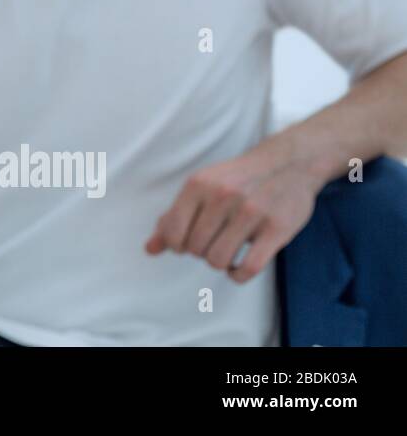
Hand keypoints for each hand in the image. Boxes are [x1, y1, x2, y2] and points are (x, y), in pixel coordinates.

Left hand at [144, 135, 324, 282]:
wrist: (288, 162)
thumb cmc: (237, 179)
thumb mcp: (201, 187)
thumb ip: (174, 217)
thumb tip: (150, 249)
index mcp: (199, 184)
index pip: (172, 231)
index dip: (176, 245)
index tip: (188, 241)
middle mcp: (223, 196)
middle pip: (195, 248)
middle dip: (200, 251)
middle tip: (213, 241)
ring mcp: (251, 212)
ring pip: (219, 260)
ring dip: (220, 262)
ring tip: (226, 251)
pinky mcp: (276, 228)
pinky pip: (249, 268)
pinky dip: (238, 275)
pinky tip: (239, 267)